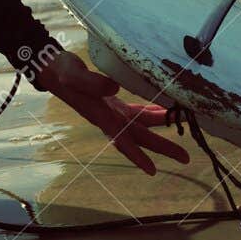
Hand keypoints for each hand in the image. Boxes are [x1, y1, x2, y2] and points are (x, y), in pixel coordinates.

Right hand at [35, 51, 189, 174]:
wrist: (54, 69)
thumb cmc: (62, 72)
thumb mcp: (73, 75)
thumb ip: (91, 82)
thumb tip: (114, 88)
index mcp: (100, 116)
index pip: (121, 140)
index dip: (136, 156)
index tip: (152, 170)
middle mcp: (109, 118)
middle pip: (140, 137)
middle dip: (162, 147)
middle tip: (186, 157)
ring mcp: (112, 111)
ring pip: (142, 124)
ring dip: (162, 127)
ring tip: (183, 126)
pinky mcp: (113, 102)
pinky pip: (137, 111)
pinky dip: (152, 112)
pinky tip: (164, 110)